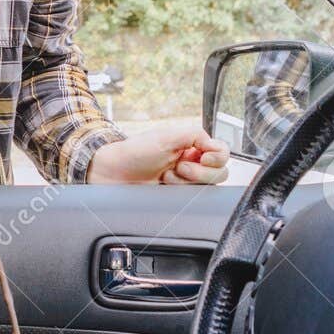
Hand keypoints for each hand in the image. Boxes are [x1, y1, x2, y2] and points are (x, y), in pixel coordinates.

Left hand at [88, 119, 229, 184]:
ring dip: (187, 181)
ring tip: (166, 176)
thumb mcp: (166, 136)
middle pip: (220, 173)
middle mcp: (191, 162)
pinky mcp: (177, 196)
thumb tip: (214, 144)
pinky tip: (164, 185)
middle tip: (179, 168)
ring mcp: (185, 181)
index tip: (201, 158)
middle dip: (199, 172)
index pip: (221, 152)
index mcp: (191, 145)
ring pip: (207, 187)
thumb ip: (194, 134)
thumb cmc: (134, 152)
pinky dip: (180, 192)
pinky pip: (192, 198)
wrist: (112, 174)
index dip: (216, 157)